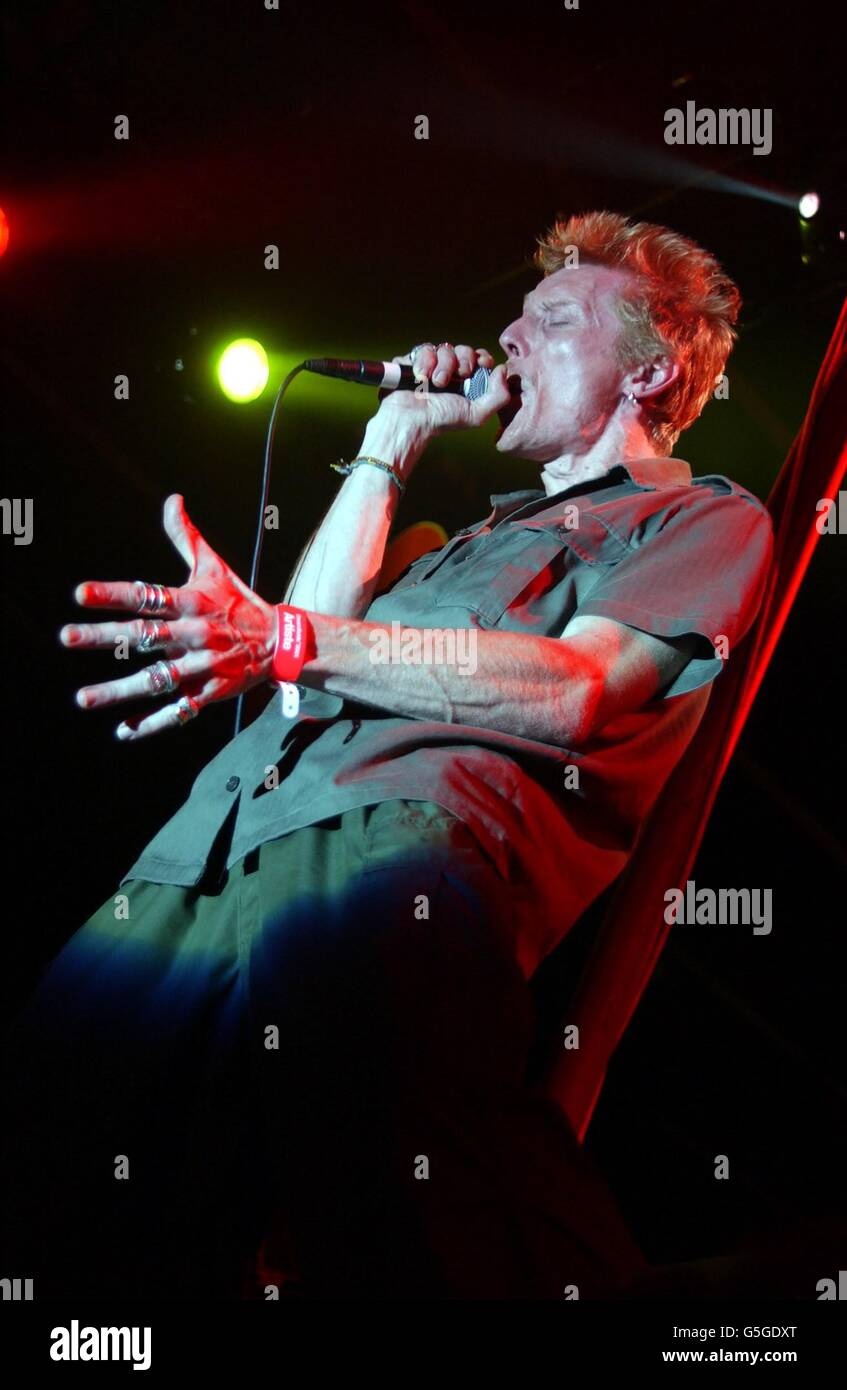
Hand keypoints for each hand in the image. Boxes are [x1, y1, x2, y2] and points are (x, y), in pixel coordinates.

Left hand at [58, 494, 277, 740]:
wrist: (281, 642)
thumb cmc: (239, 602)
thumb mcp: (214, 567)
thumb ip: (186, 537)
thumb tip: (172, 500)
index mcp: (192, 602)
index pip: (148, 595)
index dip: (114, 594)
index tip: (81, 594)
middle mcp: (195, 634)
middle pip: (144, 636)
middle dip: (105, 638)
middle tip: (67, 636)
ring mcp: (203, 666)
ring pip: (156, 679)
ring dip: (119, 690)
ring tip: (83, 697)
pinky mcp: (210, 693)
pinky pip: (179, 711)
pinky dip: (152, 723)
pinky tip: (124, 731)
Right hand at [371, 341, 511, 440]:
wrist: (410, 420)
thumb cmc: (442, 420)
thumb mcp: (476, 415)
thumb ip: (498, 396)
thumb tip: (503, 369)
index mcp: (468, 382)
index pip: (480, 358)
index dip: (482, 358)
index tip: (481, 366)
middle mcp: (451, 372)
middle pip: (464, 349)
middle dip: (462, 361)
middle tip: (456, 378)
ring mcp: (432, 365)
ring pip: (444, 348)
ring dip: (442, 365)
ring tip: (435, 383)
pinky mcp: (414, 361)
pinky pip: (424, 349)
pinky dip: (424, 361)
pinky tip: (421, 377)